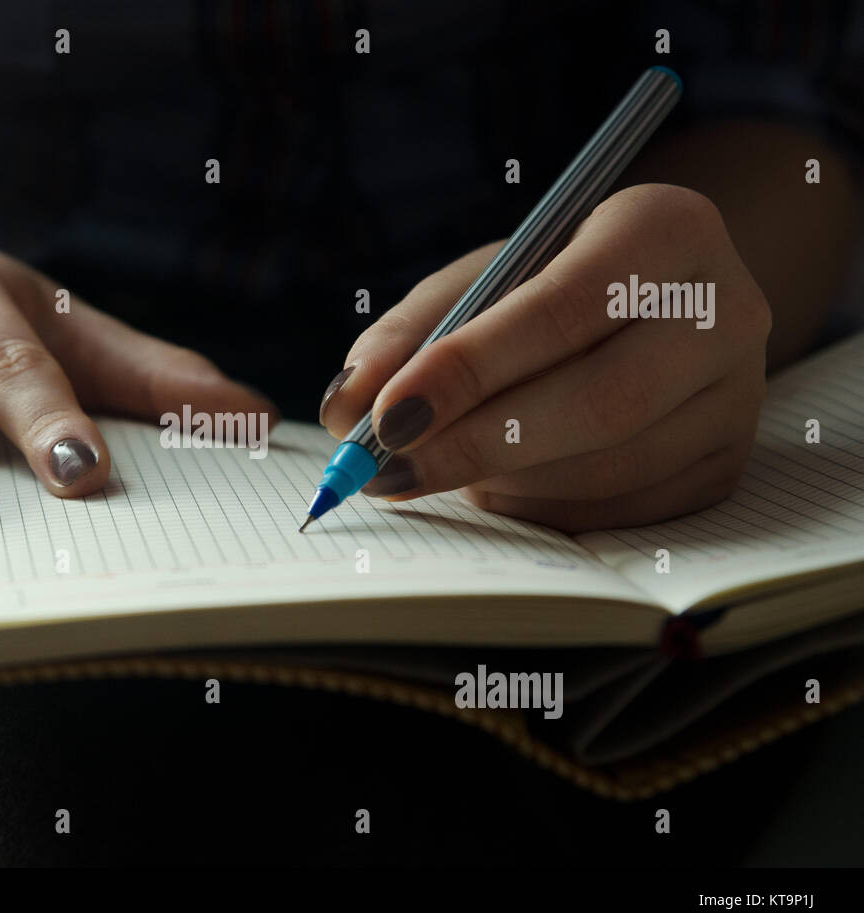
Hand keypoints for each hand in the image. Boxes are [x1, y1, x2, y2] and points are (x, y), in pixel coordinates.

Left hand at [318, 184, 770, 532]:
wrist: (657, 303)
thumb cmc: (551, 285)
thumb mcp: (484, 278)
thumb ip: (410, 334)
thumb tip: (346, 410)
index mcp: (666, 229)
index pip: (564, 308)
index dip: (470, 368)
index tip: (386, 415)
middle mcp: (727, 309)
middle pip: (603, 400)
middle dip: (477, 444)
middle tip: (385, 470)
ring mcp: (738, 395)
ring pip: (612, 467)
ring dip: (505, 482)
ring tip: (436, 470)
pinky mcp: (728, 464)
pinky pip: (626, 511)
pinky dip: (542, 509)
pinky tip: (498, 487)